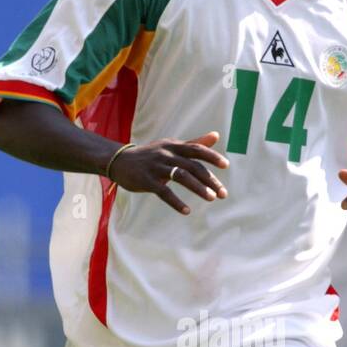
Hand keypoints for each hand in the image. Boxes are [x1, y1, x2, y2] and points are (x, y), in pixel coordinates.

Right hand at [109, 131, 228, 213]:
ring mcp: (156, 167)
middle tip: (223, 193)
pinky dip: (176, 202)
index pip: (196, 149)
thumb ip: (194, 143)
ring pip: (181, 176)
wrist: (120, 161)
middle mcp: (166, 154)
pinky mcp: (146, 181)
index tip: (226, 165)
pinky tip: (187, 211)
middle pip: (192, 166)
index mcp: (174, 146)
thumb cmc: (151, 155)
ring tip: (211, 199)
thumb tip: (216, 136)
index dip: (211, 156)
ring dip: (198, 188)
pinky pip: (163, 192)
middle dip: (210, 180)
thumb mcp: (172, 146)